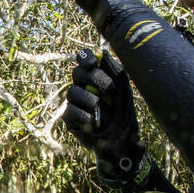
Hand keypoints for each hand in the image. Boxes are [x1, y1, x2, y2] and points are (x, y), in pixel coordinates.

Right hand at [65, 49, 144, 176]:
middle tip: (110, 90)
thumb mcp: (123, 89)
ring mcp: (74, 103)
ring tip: (104, 113)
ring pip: (73, 92)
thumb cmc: (124, 114)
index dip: (85, 58)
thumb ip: (114, 69)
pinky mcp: (69, 119)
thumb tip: (102, 51)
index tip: (93, 63)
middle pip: (77, 73)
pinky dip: (85, 117)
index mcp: (94, 77)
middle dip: (95, 80)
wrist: (122, 141)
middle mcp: (81, 87)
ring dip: (92, 102)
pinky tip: (94, 124)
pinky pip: (71, 111)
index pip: (84, 60)